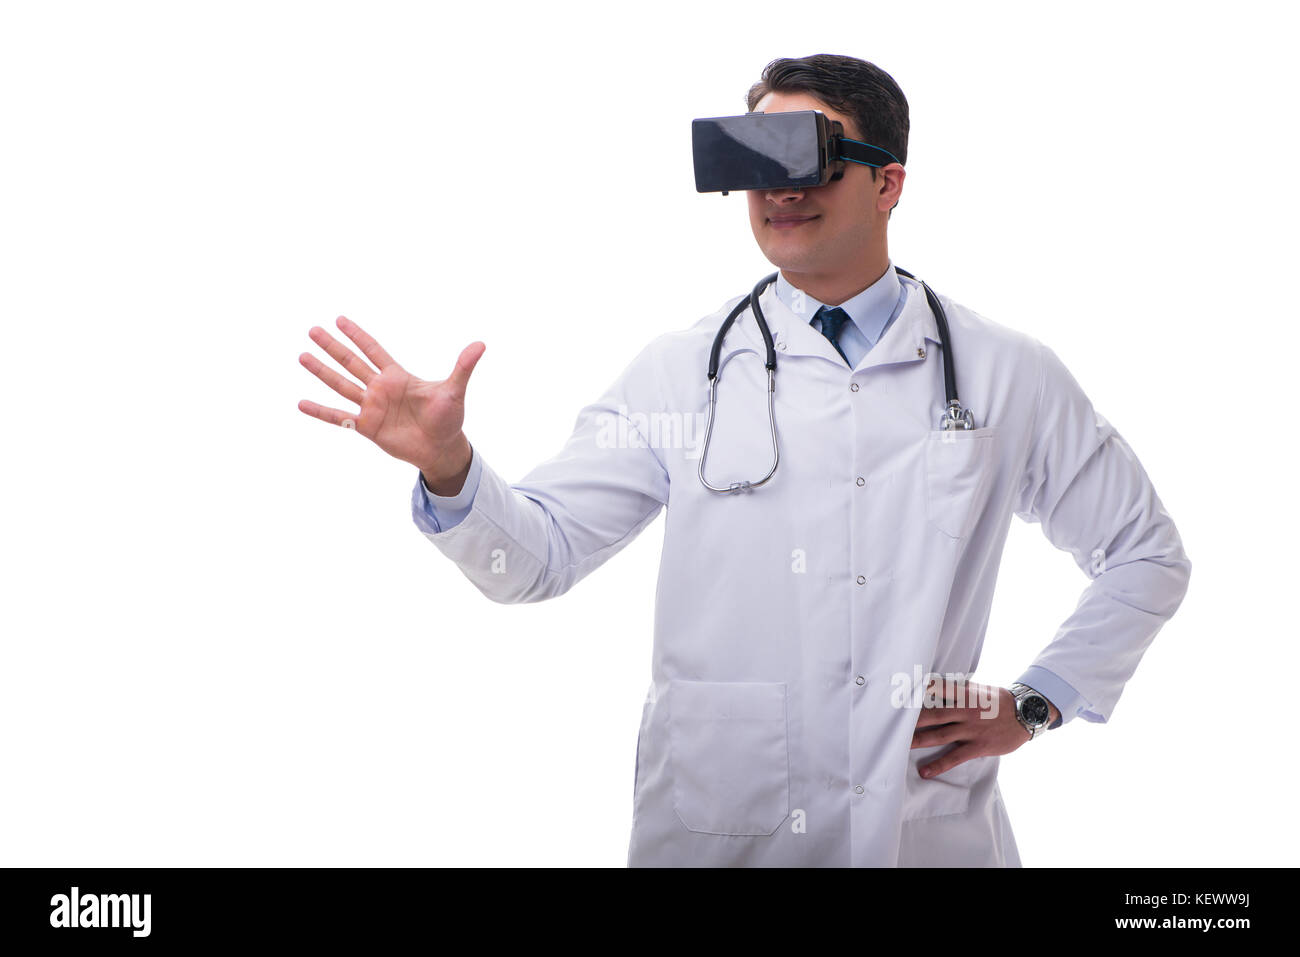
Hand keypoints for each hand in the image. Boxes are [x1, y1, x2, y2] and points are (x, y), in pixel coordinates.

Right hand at [298, 316, 484, 478]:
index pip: (373, 350)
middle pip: (351, 363)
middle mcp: (380, 389)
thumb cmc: (449, 418)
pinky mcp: (367, 428)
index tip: (340, 318)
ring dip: (322, 372)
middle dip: (333, 347)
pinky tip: (302, 403)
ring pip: (341, 385)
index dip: (358, 335)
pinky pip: (339, 418)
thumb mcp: (454, 390)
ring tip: (302, 356)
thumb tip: (481, 344)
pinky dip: (321, 412)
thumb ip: (463, 367)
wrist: (442, 448)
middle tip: (312, 330)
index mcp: (397, 376)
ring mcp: (371, 407)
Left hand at [909, 677, 1059, 778]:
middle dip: (912, 718)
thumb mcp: (980, 690)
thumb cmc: (1000, 701)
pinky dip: (939, 765)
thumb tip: (936, 685)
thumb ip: (959, 690)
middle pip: (933, 713)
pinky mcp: (978, 746)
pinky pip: (955, 757)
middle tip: (891, 720)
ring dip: (919, 740)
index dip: (918, 688)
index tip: (900, 690)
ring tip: (900, 745)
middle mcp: (965, 710)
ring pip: (939, 734)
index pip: (937, 688)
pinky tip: (925, 771)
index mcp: (965, 694)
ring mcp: (971, 729)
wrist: (1026, 715)